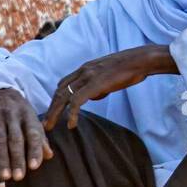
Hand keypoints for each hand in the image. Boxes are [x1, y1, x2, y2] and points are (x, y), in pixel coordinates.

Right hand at [0, 88, 51, 180]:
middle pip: (15, 140)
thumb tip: (49, 156)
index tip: (34, 167)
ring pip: (0, 141)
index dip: (34, 151)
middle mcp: (13, 117)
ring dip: (2, 160)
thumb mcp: (34, 122)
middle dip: (17, 159)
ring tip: (5, 176)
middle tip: (19, 177)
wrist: (1, 94)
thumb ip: (41, 139)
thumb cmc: (22, 115)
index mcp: (29, 117)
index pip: (33, 135)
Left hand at [43, 45, 175, 130]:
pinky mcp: (94, 84)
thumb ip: (99, 85)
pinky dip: (71, 114)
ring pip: (64, 96)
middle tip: (45, 124)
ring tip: (50, 126)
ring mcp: (87, 77)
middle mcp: (82, 71)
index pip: (64, 84)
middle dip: (51, 108)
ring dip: (55, 113)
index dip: (57, 99)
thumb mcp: (110, 76)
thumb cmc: (130, 68)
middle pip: (59, 91)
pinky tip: (71, 124)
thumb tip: (94, 96)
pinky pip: (77, 101)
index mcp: (85, 68)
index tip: (53, 112)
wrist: (141, 60)